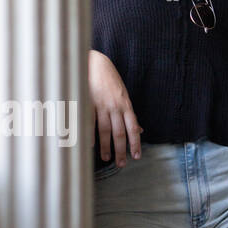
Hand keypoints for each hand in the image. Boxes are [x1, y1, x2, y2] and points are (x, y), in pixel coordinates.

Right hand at [88, 50, 142, 167]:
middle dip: (121, 150)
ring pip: (105, 130)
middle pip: (120, 133)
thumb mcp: (123, 96)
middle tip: (121, 164)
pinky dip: (90, 135)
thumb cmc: (109, 80)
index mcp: (125, 105)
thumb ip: (130, 114)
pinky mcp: (88, 103)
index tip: (137, 156)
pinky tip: (90, 146)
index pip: (133, 128)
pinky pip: (89, 123)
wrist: (94, 63)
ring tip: (107, 158)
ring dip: (106, 146)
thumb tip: (140, 130)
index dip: (135, 143)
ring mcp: (101, 105)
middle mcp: (115, 106)